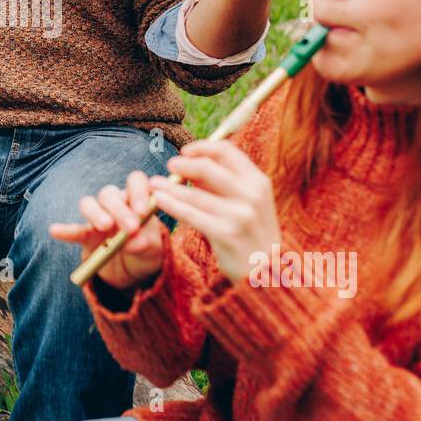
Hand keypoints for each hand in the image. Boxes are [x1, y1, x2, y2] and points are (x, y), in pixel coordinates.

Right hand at [49, 171, 165, 289]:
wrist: (132, 272)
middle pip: (110, 194)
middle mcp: (115, 204)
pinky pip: (74, 230)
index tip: (143, 211)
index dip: (138, 191)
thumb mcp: (154, 250)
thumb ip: (147, 243)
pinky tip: (55, 231)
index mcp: (136, 200)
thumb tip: (135, 241)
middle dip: (119, 209)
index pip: (136, 182)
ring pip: (90, 203)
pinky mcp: (85, 236)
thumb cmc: (146, 253)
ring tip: (105, 227)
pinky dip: (65, 230)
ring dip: (96, 213)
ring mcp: (98, 218)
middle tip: (131, 228)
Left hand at [149, 140, 280, 284]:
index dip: (202, 147)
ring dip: (170, 186)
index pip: (227, 151)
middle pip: (208, 167)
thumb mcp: (246, 203)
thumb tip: (190, 165)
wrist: (267, 273)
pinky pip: (191, 214)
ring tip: (154, 184)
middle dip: (183, 164)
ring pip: (195, 192)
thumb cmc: (251, 234)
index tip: (184, 151)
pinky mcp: (226, 234)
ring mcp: (240, 215)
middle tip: (169, 165)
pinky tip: (159, 201)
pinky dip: (172, 205)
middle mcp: (252, 194)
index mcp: (258, 181)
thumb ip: (221, 184)